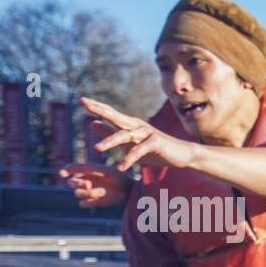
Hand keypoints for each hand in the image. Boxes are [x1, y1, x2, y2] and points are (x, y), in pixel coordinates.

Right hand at [59, 163, 130, 207]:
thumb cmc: (118, 177)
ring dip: (88, 193)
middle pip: (70, 183)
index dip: (65, 171)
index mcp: (86, 171)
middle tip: (88, 184)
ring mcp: (88, 192)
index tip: (63, 173)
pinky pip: (83, 204)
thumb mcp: (108, 171)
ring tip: (102, 191)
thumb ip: (95, 169)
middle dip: (76, 183)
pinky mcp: (93, 202)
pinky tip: (96, 200)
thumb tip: (84, 167)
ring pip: (77, 193)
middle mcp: (84, 181)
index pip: (71, 170)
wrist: (128, 189)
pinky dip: (87, 202)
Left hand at [81, 96, 197, 172]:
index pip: (112, 113)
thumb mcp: (131, 144)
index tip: (82, 100)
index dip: (97, 107)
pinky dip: (129, 159)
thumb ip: (112, 134)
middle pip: (116, 116)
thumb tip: (92, 124)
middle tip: (84, 104)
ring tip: (96, 149)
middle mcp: (137, 125)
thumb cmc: (156, 150)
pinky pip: (139, 150)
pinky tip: (121, 167)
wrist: (183, 155)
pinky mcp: (156, 142)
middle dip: (100, 110)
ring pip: (125, 135)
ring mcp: (147, 133)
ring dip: (110, 142)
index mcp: (131, 125)